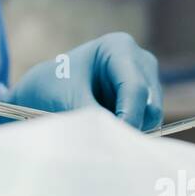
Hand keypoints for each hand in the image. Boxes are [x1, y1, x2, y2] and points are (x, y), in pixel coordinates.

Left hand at [6, 32, 161, 129]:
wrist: (44, 92)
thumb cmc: (52, 87)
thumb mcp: (68, 99)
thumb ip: (91, 117)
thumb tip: (109, 141)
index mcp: (119, 48)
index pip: (135, 88)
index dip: (128, 118)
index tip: (114, 143)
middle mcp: (139, 62)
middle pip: (150, 105)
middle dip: (130, 127)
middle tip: (107, 147)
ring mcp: (146, 81)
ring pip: (150, 119)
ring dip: (128, 132)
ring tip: (99, 137)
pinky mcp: (143, 102)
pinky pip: (145, 125)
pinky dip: (126, 133)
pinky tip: (105, 134)